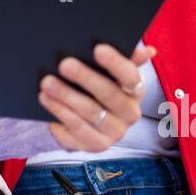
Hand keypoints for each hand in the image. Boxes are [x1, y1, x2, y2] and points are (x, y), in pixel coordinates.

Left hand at [39, 44, 154, 151]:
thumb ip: (126, 59)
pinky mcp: (96, 146)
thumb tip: (148, 51)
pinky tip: (47, 102)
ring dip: (66, 97)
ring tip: (47, 84)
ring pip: (89, 114)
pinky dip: (59, 117)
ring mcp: (114, 133)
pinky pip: (76, 132)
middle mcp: (130, 115)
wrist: (92, 120)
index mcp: (136, 91)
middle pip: (108, 95)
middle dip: (84, 78)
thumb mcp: (112, 72)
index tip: (98, 48)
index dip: (116, 63)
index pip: (131, 77)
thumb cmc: (101, 86)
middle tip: (63, 64)